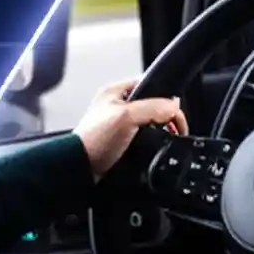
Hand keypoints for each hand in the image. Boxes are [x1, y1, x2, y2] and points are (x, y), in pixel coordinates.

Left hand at [73, 79, 188, 181]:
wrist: (80, 168)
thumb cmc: (93, 140)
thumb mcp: (127, 117)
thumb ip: (154, 108)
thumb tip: (173, 108)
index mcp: (115, 91)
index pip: (149, 84)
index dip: (164, 97)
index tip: (173, 113)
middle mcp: (115, 105)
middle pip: (151, 105)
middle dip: (163, 117)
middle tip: (170, 128)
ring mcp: (117, 125)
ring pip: (148, 123)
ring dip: (157, 132)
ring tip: (163, 140)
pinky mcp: (119, 142)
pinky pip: (142, 139)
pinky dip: (150, 144)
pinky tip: (151, 149)